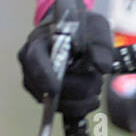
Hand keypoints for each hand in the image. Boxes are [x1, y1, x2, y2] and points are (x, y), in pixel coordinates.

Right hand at [18, 0, 112, 118]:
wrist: (74, 29)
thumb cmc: (82, 25)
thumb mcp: (95, 27)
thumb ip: (100, 44)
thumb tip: (103, 68)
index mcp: (36, 44)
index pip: (35, 62)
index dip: (44, 78)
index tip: (55, 89)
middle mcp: (31, 67)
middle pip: (48, 88)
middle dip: (78, 89)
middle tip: (98, 79)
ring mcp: (37, 84)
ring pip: (56, 104)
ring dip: (81, 100)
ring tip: (96, 84)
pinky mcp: (47, 97)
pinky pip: (61, 110)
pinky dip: (79, 107)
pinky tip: (91, 99)